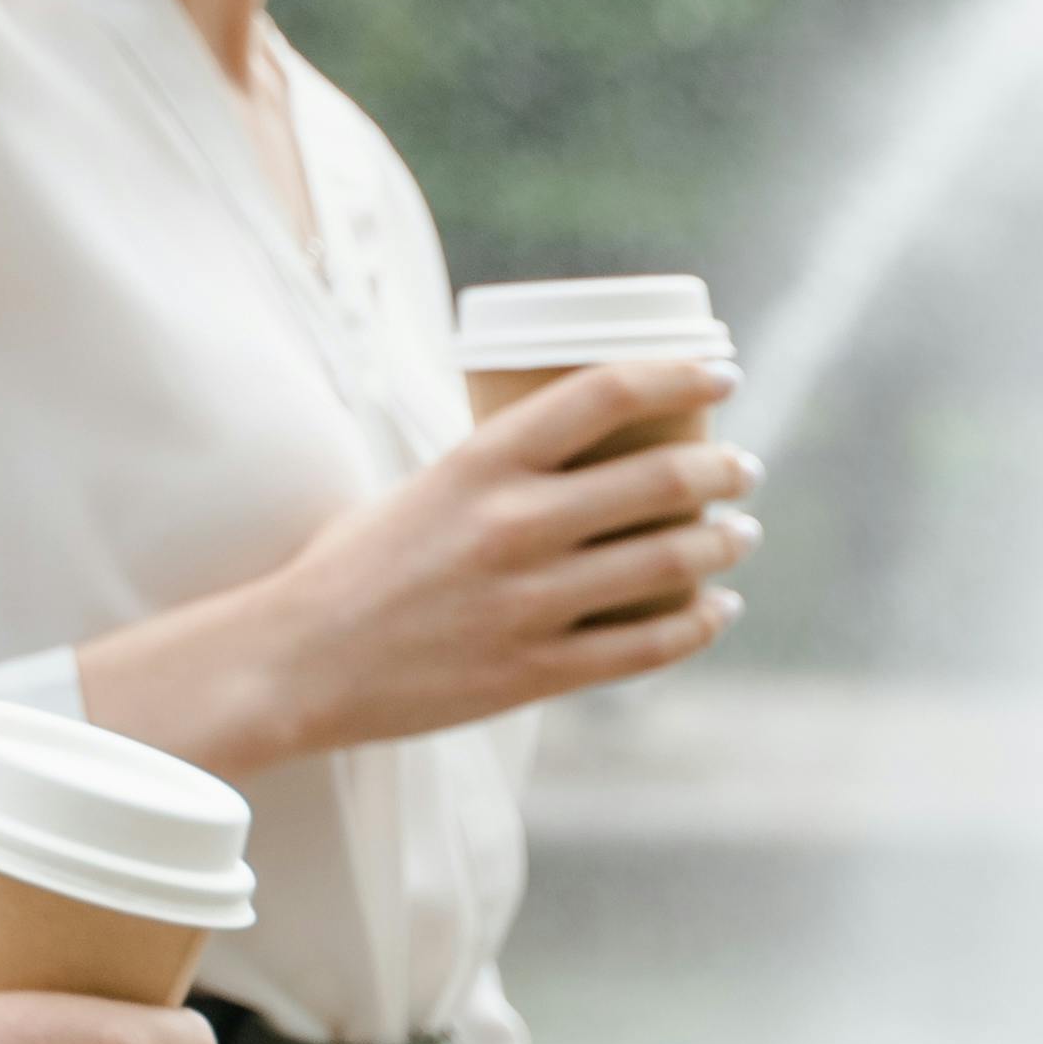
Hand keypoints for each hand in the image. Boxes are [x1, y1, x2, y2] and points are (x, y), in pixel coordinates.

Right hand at [77, 362, 761, 782]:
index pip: (605, 392)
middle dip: (721, 469)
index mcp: (481, 462)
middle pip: (659, 478)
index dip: (677, 372)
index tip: (723, 372)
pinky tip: (716, 610)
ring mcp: (530, 602)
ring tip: (739, 534)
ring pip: (668, 562)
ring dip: (723, 544)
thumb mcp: (423, 487)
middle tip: (743, 468)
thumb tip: (578, 452)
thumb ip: (498, 469)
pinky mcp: (536, 671)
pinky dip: (698, 624)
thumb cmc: (354, 566)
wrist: (299, 661)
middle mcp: (514, 525)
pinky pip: (647, 646)